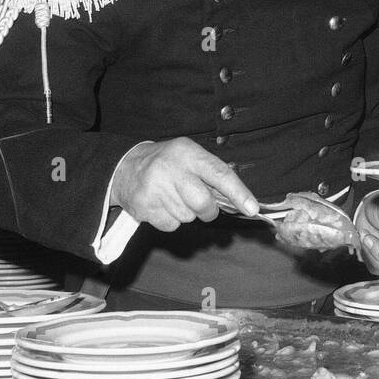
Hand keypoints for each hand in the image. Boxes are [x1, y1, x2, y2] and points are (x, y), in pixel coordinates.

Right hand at [110, 138, 257, 231]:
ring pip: (188, 217)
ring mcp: (156, 189)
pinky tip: (162, 205)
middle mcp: (172, 170)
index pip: (220, 174)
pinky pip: (172, 225)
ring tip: (174, 196)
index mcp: (188, 153)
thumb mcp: (190, 156)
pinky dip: (172, 220)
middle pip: (203, 203)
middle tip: (202, 204)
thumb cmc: (168, 163)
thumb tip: (240, 201)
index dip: (239, 193)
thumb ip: (213, 174)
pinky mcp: (144, 206)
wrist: (126, 167)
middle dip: (208, 210)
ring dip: (187, 213)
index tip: (252, 209)